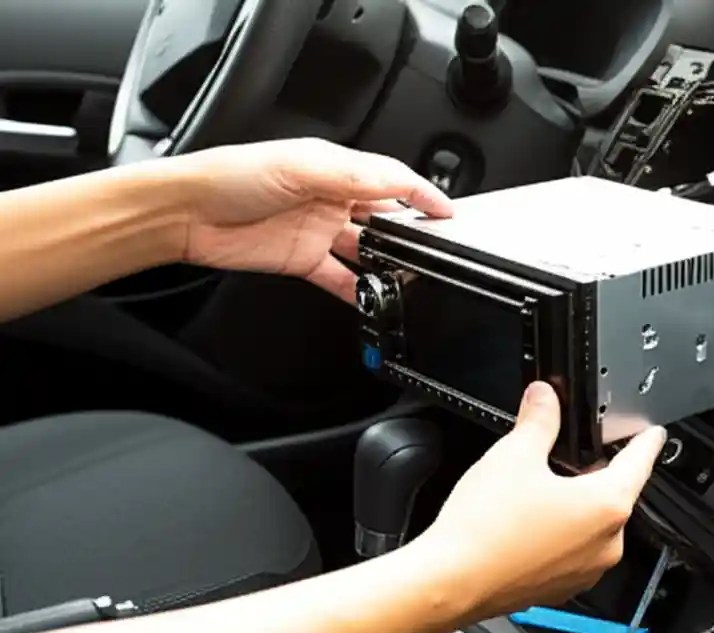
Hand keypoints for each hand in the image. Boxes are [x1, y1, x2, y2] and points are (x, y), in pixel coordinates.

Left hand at [167, 138, 451, 301]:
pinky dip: (359, 291)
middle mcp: (330, 198)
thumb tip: (399, 184)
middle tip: (433, 250)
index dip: (423, 195)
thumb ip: (354, 176)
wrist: (183, 213)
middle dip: (410, 232)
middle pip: (385, 217)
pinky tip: (373, 300)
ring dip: (388, 264)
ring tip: (408, 277)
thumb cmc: (229, 176)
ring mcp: (318, 231)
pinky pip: (341, 279)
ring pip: (367, 250)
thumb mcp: (299, 167)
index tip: (447, 212)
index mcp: (334, 168)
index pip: (392, 180)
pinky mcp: (302, 260)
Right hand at [413, 382, 666, 618]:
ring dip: (573, 506)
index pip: (640, 462)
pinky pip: (571, 552)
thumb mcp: (514, 455)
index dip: (646, 442)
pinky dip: (558, 535)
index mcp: (607, 506)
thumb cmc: (484, 529)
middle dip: (592, 472)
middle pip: (613, 494)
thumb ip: (539, 420)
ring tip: (534, 492)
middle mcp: (606, 544)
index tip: (652, 435)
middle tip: (562, 453)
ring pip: (590, 525)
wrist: (450, 583)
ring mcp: (585, 571)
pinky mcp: (560, 588)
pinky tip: (525, 524)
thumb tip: (544, 399)